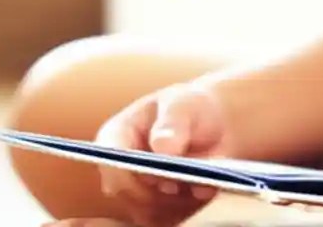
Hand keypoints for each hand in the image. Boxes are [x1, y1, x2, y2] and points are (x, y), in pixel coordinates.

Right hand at [95, 79, 234, 226]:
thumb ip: (173, 123)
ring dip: (178, 202)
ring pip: (147, 213)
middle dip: (161, 192)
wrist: (211, 124)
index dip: (134, 174)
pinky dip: (188, 210)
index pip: (111, 164)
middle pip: (127, 195)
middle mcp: (119, 170)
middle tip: (191, 181)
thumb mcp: (184, 106)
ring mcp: (135, 193)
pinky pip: (167, 221)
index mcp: (114, 138)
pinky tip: (205, 190)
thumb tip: (164, 147)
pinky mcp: (156, 211)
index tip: (163, 175)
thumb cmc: (190, 109)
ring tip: (202, 180)